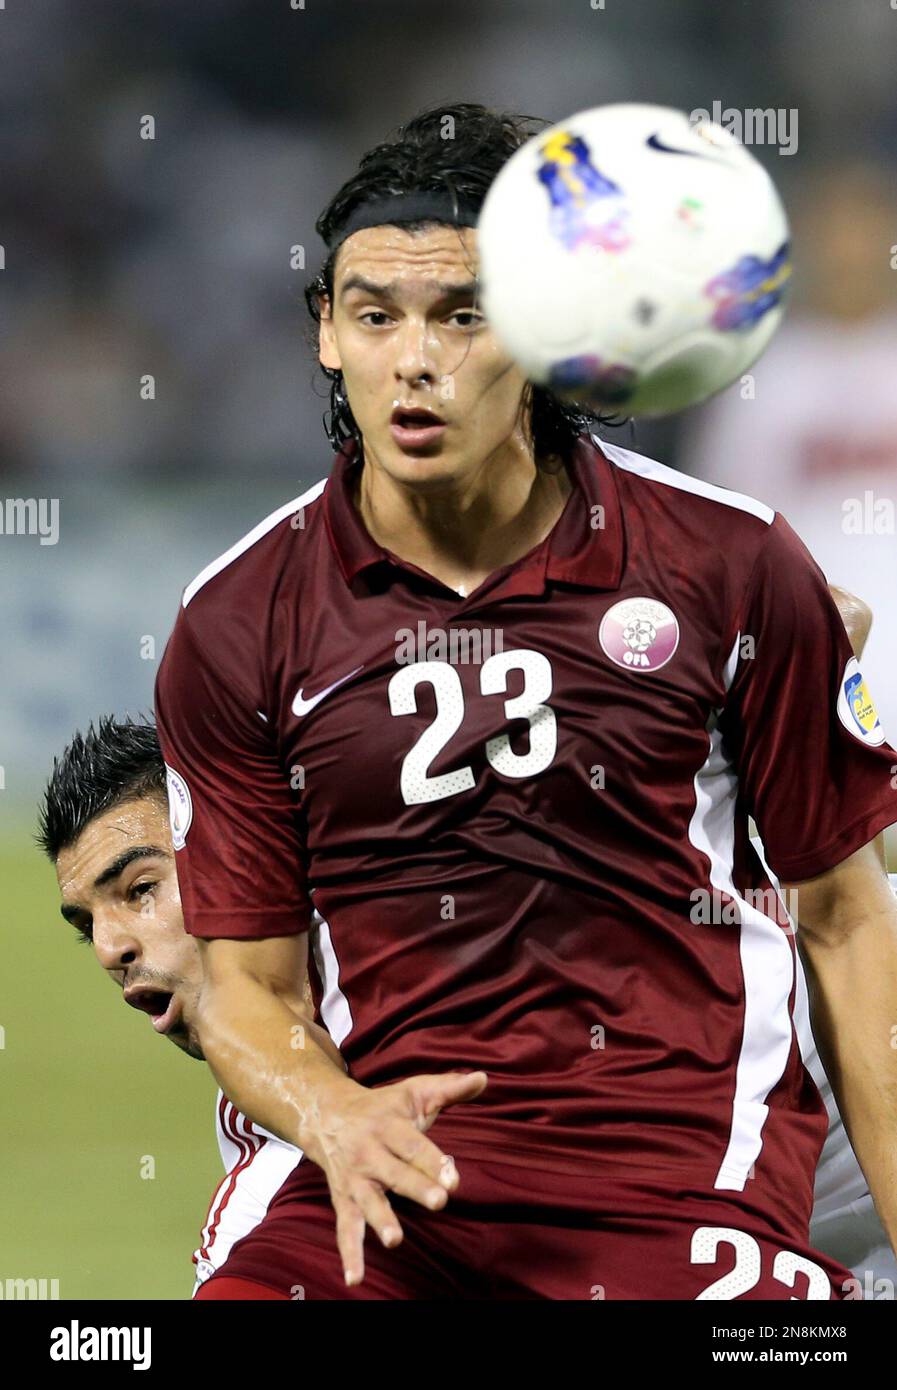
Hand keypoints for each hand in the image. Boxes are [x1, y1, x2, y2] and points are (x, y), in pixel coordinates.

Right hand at [302, 1069, 487, 1285]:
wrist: (326, 1115)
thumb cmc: (382, 1106)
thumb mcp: (413, 1092)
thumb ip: (449, 1088)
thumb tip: (484, 1078)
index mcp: (388, 1126)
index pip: (413, 1145)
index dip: (434, 1161)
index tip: (453, 1178)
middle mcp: (368, 1154)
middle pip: (395, 1173)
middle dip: (416, 1187)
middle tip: (439, 1202)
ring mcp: (354, 1180)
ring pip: (368, 1202)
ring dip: (380, 1220)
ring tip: (395, 1240)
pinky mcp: (343, 1200)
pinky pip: (345, 1228)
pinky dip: (349, 1254)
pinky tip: (355, 1279)